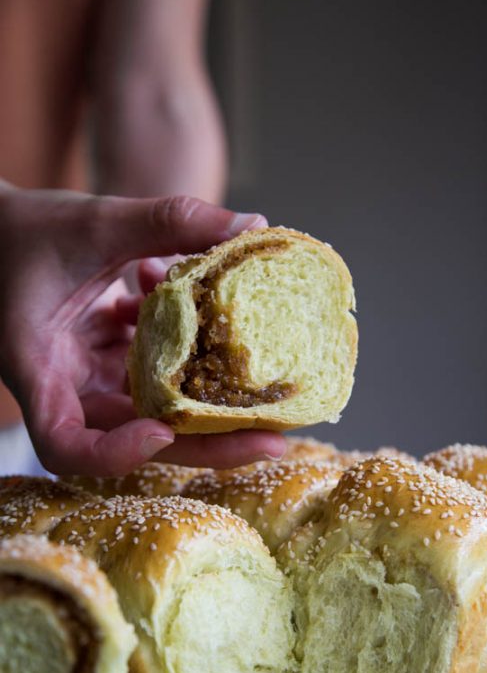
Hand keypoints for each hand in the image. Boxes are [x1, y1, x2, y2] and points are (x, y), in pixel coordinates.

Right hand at [0, 187, 285, 475]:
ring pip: (155, 410)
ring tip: (270, 392)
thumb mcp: (94, 219)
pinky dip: (189, 352)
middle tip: (274, 439)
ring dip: (210, 399)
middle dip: (205, 442)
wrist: (4, 232)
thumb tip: (254, 226)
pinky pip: (158, 374)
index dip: (116, 453)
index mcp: (38, 368)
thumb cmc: (28, 228)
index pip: (64, 445)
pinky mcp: (111, 362)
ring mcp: (91, 378)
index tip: (163, 429)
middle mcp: (65, 387)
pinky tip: (200, 311)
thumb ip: (169, 220)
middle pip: (132, 440)